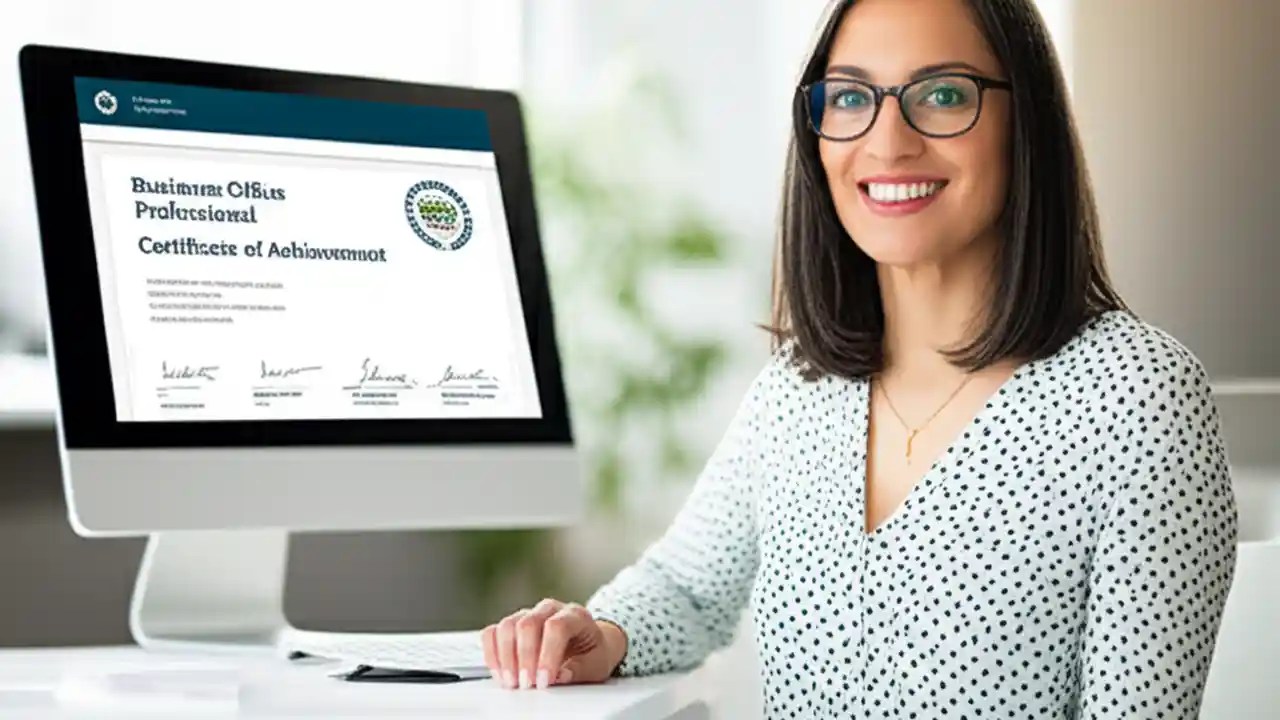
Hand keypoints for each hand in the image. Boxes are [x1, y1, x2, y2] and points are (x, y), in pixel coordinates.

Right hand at [481, 598, 626, 689]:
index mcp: (575, 615)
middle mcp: (550, 609)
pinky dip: (492, 653)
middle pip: (528, 624)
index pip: (556, 627)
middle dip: (524, 658)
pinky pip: (493, 632)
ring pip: (508, 625)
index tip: (544, 680)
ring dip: (506, 657)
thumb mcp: (596, 664)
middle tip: (526, 684)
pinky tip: (499, 672)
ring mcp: (529, 613)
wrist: (589, 642)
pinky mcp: (513, 624)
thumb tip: (560, 676)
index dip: (548, 655)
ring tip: (512, 682)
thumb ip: (579, 670)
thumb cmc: (593, 652)